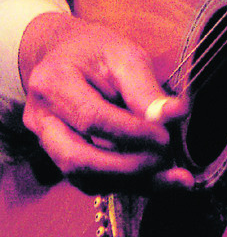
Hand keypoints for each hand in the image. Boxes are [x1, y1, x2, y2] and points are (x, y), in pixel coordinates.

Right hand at [19, 12, 192, 192]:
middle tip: (166, 160)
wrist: (70, 54)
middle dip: (126, 168)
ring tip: (170, 177)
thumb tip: (177, 113)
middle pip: (77, 159)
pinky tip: (154, 179)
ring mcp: (45, 142)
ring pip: (82, 178)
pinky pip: (88, 181)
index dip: (131, 133)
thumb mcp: (125, 56)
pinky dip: (123, 184)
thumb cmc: (98, 52)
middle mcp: (40, 118)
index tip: (165, 137)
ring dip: (129, 183)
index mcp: (53, 83)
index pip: (91, 118)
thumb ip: (147, 88)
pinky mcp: (59, 157)